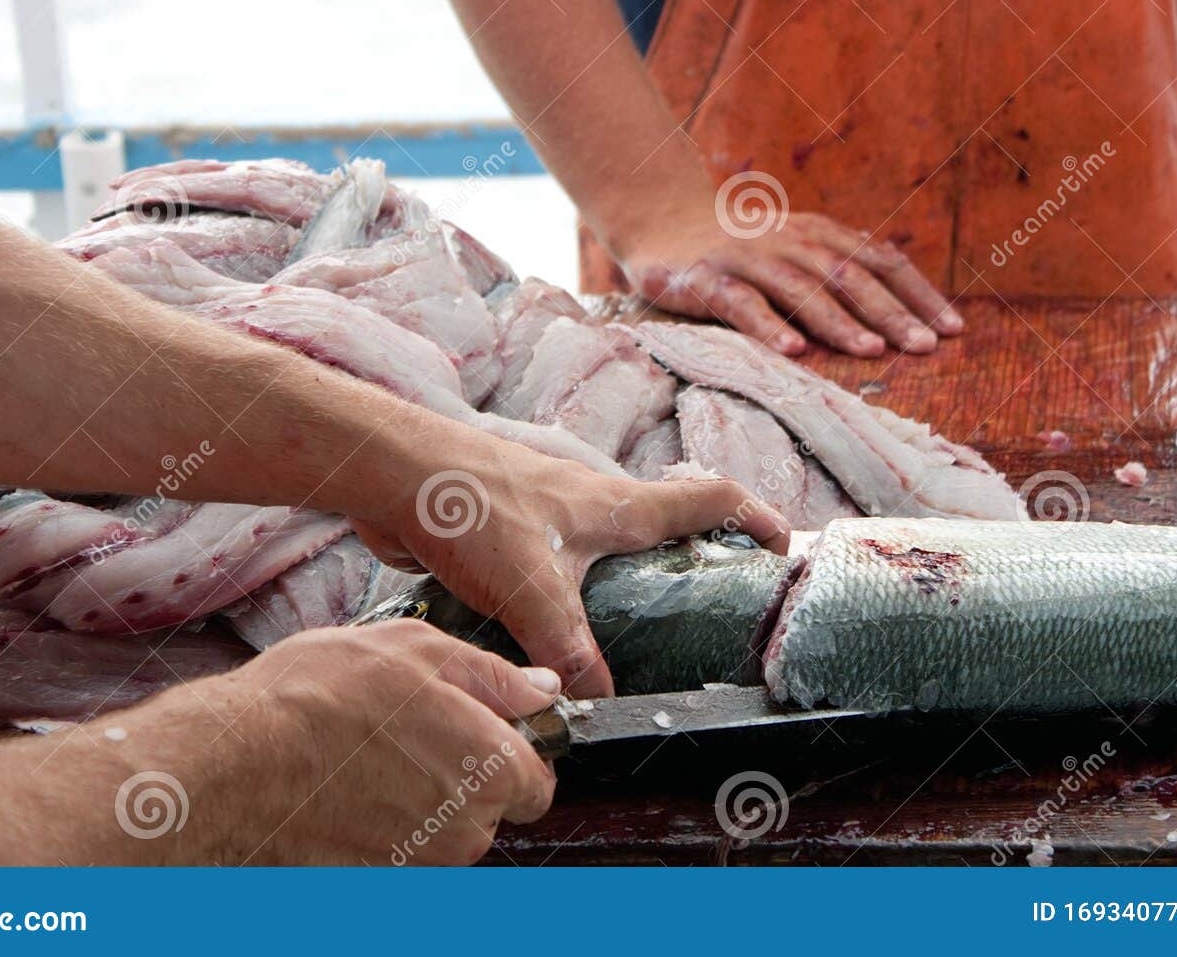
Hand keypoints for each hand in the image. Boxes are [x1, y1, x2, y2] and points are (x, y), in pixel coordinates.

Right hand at [118, 622, 560, 865]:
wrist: (236, 766)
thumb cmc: (320, 699)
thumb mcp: (418, 649)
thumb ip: (493, 675)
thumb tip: (541, 688)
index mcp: (491, 767)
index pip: (537, 779)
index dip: (513, 748)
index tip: (483, 725)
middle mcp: (466, 827)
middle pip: (490, 807)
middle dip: (464, 770)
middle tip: (411, 726)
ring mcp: (421, 861)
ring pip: (445, 829)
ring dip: (422, 795)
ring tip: (371, 751)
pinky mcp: (379, 878)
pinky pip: (401, 848)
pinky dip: (383, 821)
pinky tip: (349, 784)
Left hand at [351, 449, 788, 697]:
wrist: (392, 472)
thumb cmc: (469, 503)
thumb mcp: (529, 586)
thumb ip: (568, 651)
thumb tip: (598, 704)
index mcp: (617, 506)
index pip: (708, 498)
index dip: (754, 518)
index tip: (784, 545)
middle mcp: (591, 504)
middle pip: (663, 525)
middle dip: (693, 561)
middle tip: (706, 612)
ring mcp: (549, 514)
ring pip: (605, 549)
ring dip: (626, 583)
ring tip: (632, 639)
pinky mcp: (509, 530)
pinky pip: (556, 566)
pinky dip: (569, 595)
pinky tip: (549, 637)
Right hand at [617, 198, 961, 357]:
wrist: (661, 221)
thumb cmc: (741, 249)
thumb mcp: (795, 249)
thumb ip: (838, 270)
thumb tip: (904, 310)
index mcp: (818, 233)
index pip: (880, 261)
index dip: (918, 293)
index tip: (954, 329)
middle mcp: (789, 240)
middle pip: (849, 274)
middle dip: (891, 311)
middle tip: (926, 345)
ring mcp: (748, 258)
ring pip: (800, 288)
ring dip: (838, 320)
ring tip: (872, 351)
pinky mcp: (706, 279)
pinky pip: (742, 305)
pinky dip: (769, 327)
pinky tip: (794, 353)